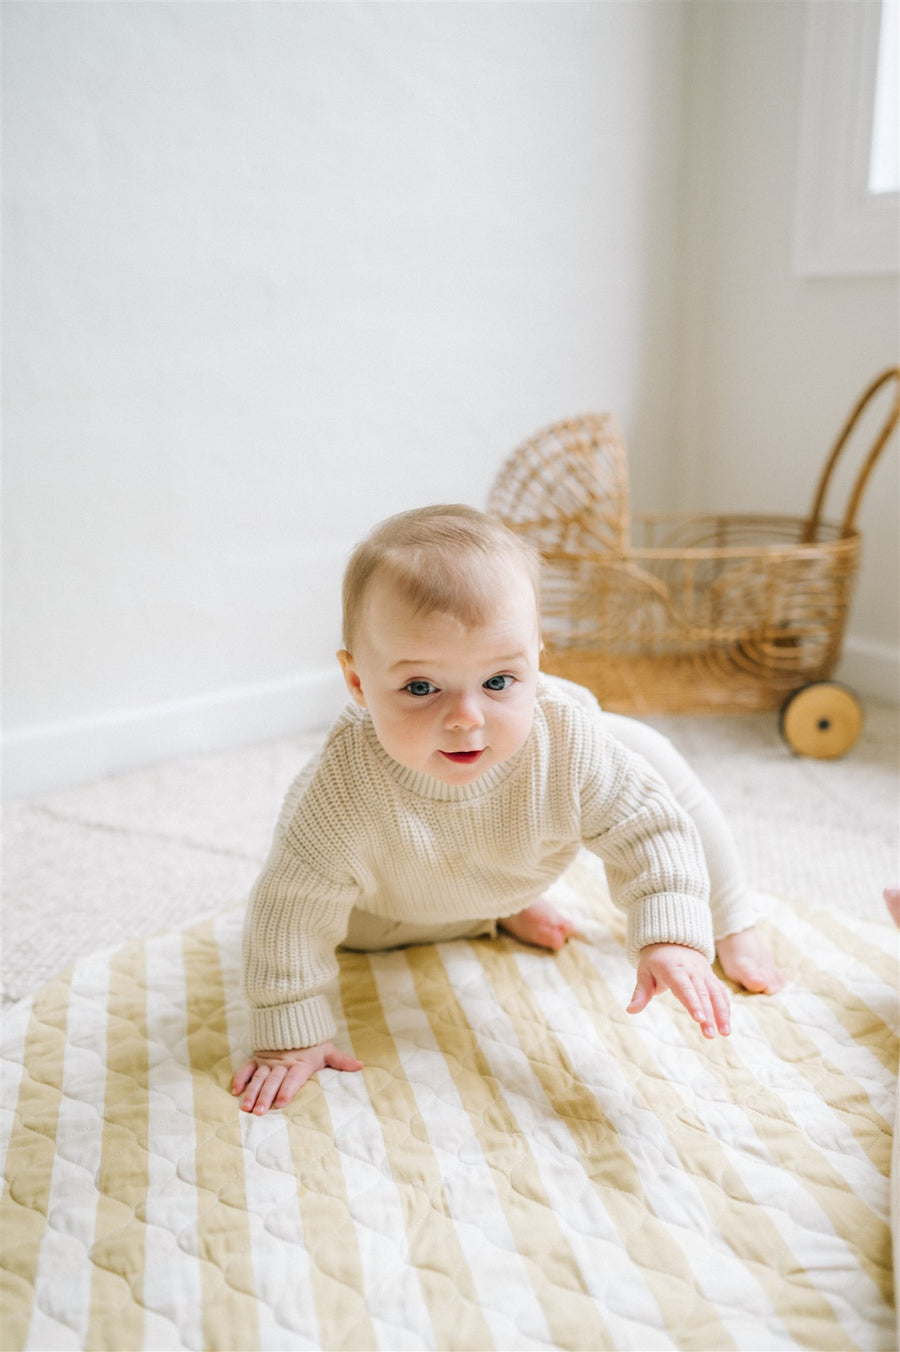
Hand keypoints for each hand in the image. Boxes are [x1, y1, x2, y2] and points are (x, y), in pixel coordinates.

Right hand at [232, 1041, 362, 1113]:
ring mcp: (268, 1061)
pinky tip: (235, 1091)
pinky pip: (246, 1067)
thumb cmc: (313, 1040)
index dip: (287, 1090)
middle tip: (259, 1112)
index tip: (281, 1103)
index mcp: (300, 1063)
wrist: (294, 1018)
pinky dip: (240, 1077)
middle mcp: (282, 1064)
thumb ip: (341, 1060)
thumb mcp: (328, 1049)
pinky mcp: (258, 1057)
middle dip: (265, 1097)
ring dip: (251, 1092)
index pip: (293, 1078)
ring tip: (246, 1107)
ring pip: (258, 1078)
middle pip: (273, 1081)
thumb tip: (360, 1067)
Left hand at [627, 943, 730, 1037]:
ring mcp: (704, 973)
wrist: (672, 939)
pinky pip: (721, 991)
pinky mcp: (711, 977)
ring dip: (722, 1013)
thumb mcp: (644, 973)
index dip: (692, 1003)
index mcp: (674, 970)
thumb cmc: (655, 960)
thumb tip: (630, 1010)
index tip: (699, 1019)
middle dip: (709, 1015)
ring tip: (725, 1033)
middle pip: (702, 995)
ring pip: (716, 993)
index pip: (685, 988)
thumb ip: (640, 993)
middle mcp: (692, 971)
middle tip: (710, 1035)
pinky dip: (726, 1006)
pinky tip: (726, 1023)